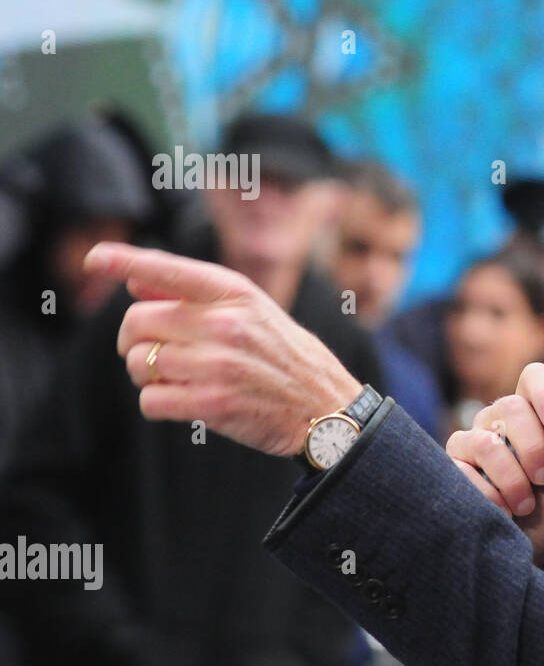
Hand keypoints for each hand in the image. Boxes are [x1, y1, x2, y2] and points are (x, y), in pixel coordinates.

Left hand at [83, 242, 362, 456]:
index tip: (94, 258)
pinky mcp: (214, 404)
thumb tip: (134, 284)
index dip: (125, 260)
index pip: (169, 269)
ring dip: (148, 375)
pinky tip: (182, 402)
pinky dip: (158, 404)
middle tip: (155, 354)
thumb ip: (196, 296)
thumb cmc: (285, 357)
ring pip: (139, 362)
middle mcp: (225, 323)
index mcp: (235, 293)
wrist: (326, 407)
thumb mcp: (253, 312)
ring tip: (178, 380)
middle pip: (136, 322)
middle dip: (135, 341)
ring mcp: (219, 364)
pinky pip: (151, 400)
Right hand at [446, 362, 543, 568]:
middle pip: (511, 407)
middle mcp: (496, 420)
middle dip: (534, 447)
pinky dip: (491, 497)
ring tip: (525, 504)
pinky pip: (466, 473)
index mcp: (531, 414)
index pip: (534, 377)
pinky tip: (503, 511)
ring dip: (512, 479)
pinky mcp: (450, 469)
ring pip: (487, 442)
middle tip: (543, 479)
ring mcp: (469, 443)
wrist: (526, 549)